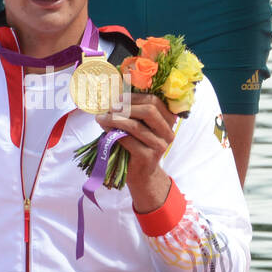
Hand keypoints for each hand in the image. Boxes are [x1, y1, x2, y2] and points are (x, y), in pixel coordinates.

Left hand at [95, 91, 176, 211]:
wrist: (141, 174)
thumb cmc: (137, 146)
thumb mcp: (140, 127)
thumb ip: (135, 114)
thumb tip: (114, 97)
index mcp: (169, 120)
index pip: (155, 101)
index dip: (135, 97)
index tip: (118, 97)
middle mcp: (167, 132)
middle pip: (149, 110)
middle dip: (126, 107)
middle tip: (110, 108)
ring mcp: (159, 145)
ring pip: (136, 126)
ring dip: (115, 119)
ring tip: (102, 118)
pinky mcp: (147, 156)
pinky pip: (127, 139)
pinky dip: (113, 132)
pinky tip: (104, 128)